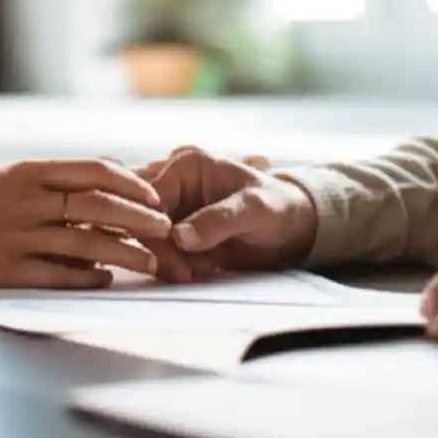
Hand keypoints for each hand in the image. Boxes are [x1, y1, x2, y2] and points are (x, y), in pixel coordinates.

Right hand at [0, 160, 172, 287]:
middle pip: (102, 207)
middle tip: (165, 229)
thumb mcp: (10, 178)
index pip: (96, 171)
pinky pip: (61, 275)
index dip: (132, 185)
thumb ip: (53, 179)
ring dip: (126, 254)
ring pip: (89, 243)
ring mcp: (21, 237)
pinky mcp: (9, 270)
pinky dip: (89, 278)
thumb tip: (104, 174)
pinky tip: (105, 280)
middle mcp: (30, 202)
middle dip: (141, 219)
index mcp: (31, 173)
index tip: (154, 198)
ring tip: (150, 262)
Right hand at [140, 147, 317, 282]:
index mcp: (187, 165)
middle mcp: (174, 184)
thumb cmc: (278, 206)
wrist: (294, 228)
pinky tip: (199, 270)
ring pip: (149, 240)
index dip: (155, 227)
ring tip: (196, 272)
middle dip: (160, 249)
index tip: (173, 253)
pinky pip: (161, 253)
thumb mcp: (253, 209)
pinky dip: (176, 266)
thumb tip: (180, 236)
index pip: (152, 198)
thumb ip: (217, 220)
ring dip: (168, 261)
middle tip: (183, 273)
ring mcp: (174, 211)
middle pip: (143, 219)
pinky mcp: (178, 234)